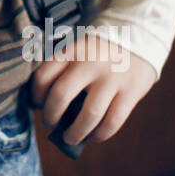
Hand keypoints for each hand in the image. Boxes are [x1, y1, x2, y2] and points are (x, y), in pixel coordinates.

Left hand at [28, 42, 156, 143]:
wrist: (137, 38)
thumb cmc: (98, 53)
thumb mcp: (78, 51)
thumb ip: (63, 72)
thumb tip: (48, 109)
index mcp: (71, 52)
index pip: (42, 77)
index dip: (36, 96)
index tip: (38, 105)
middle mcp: (89, 63)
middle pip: (60, 96)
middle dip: (51, 116)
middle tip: (50, 124)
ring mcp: (111, 78)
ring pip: (89, 115)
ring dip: (75, 133)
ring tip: (70, 138)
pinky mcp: (130, 92)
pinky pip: (112, 121)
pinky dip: (100, 135)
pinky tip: (94, 136)